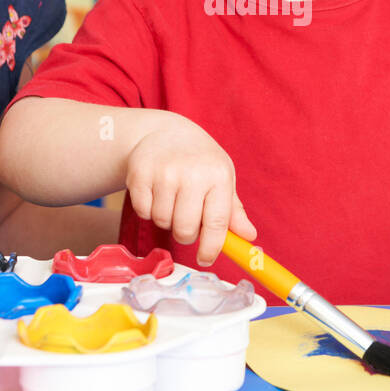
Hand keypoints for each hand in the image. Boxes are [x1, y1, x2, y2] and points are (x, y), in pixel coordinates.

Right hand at [124, 118, 257, 265]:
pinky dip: (149, 210)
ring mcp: (164, 173)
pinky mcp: (140, 174)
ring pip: (163, 222)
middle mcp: (192, 173)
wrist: (165, 132)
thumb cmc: (199, 159)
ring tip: (172, 200)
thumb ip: (232, 210)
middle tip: (186, 221)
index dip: (211, 248)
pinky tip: (156, 193)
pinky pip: (143, 212)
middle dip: (186, 234)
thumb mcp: (221, 177)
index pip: (217, 223)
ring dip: (166, 219)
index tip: (205, 259)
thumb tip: (249, 236)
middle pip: (185, 229)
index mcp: (218, 176)